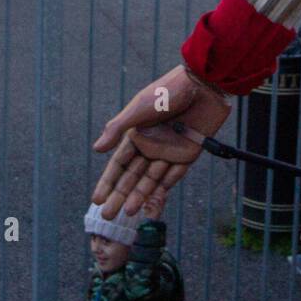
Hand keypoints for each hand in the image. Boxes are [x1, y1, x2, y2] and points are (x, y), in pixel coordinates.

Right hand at [91, 64, 231, 218]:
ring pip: (151, 180)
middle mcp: (151, 146)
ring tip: (128, 213)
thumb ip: (118, 128)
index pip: (118, 164)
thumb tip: (96, 149)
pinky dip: (164, 191)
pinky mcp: (189, 154)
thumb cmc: (168, 92)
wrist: (204, 84)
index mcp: (137, 135)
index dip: (108, 182)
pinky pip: (174, 177)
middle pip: (132, 177)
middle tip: (107, 216)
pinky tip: (152, 206)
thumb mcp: (139, 108)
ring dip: (139, 196)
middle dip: (119, 196)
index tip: (96, 200)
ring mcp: (170, 152)